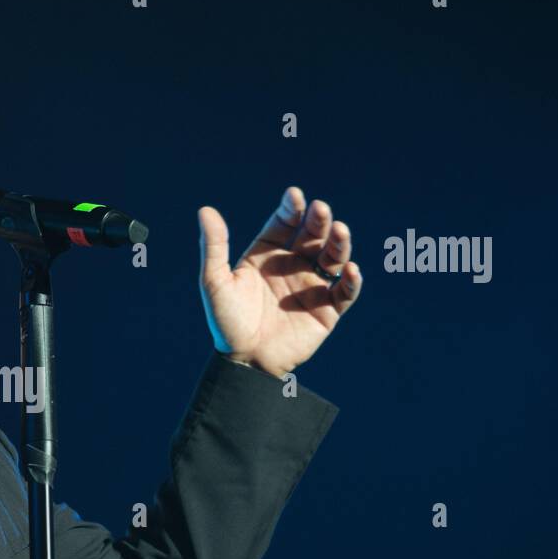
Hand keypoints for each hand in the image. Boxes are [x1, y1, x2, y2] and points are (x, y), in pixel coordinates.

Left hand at [198, 186, 362, 377]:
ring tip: (340, 230)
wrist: (244, 361)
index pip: (283, 224)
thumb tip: (205, 210)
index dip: (291, 209)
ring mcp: (311, 286)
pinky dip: (352, 281)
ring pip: (333, 258)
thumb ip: (214, 247)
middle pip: (312, 236)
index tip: (295, 196)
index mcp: (267, 256)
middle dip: (318, 221)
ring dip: (339, 243)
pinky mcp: (328, 310)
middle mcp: (292, 266)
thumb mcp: (215, 282)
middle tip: (320, 210)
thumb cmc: (226, 322)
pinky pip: (345, 293)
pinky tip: (350, 270)